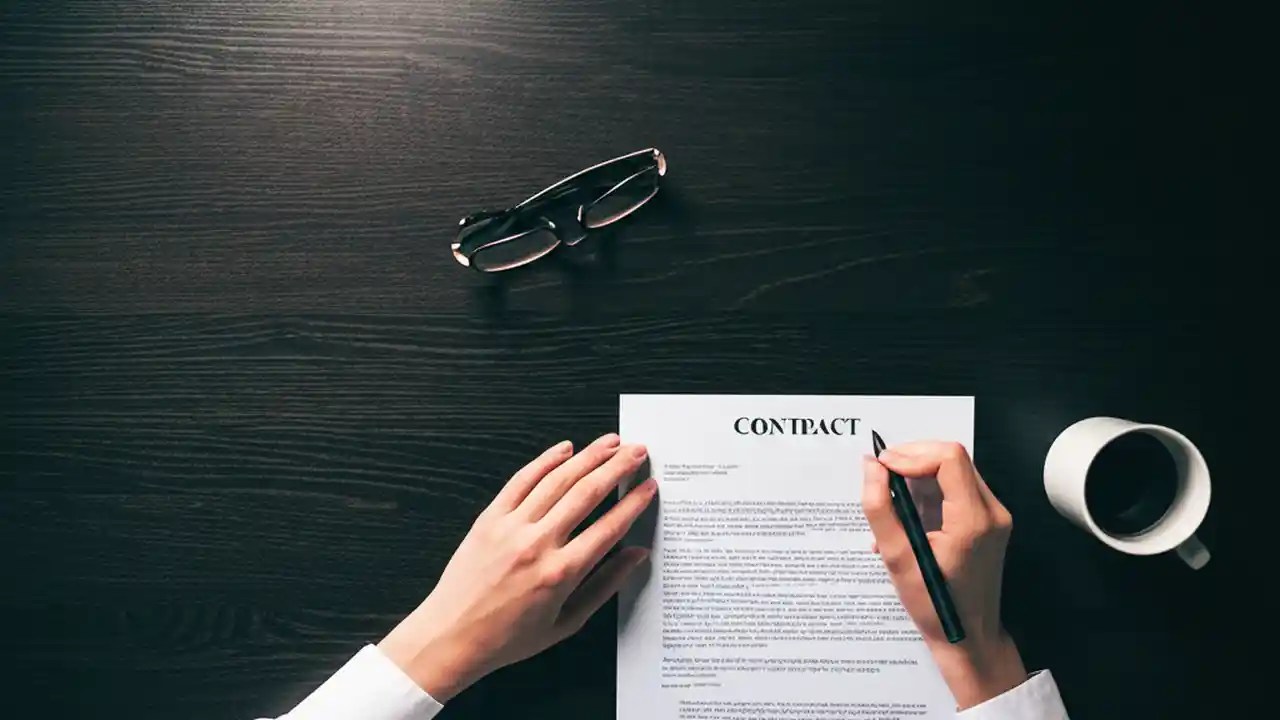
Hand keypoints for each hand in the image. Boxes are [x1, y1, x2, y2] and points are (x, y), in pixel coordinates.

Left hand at [379, 434, 655, 701]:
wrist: (451, 635)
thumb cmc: (508, 637)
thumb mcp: (567, 622)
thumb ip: (605, 585)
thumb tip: (637, 556)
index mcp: (560, 573)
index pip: (609, 527)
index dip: (634, 503)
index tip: (650, 486)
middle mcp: (537, 544)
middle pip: (587, 493)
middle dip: (618, 468)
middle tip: (638, 451)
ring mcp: (511, 526)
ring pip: (557, 480)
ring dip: (588, 456)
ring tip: (611, 442)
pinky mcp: (490, 518)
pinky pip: (521, 480)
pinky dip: (545, 460)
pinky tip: (565, 448)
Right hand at [861, 442, 1026, 708]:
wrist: (970, 637)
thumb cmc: (935, 605)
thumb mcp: (897, 558)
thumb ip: (880, 508)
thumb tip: (871, 467)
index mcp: (973, 521)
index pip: (948, 459)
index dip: (911, 455)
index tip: (883, 468)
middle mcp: (992, 513)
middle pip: (953, 458)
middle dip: (913, 459)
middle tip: (882, 475)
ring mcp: (995, 517)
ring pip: (956, 470)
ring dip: (920, 474)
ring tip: (892, 498)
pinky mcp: (991, 522)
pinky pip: (960, 488)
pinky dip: (931, 489)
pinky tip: (909, 512)